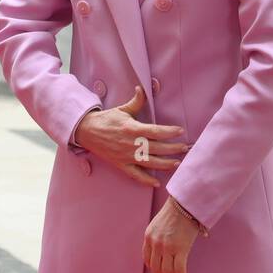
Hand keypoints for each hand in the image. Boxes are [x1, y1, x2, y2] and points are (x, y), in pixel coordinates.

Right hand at [72, 85, 187, 186]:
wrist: (86, 131)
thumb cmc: (106, 119)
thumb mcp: (121, 109)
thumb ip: (135, 101)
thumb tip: (142, 89)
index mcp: (132, 128)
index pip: (156, 131)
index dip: (170, 132)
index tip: (181, 131)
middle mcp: (131, 144)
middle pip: (157, 148)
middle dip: (173, 149)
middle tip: (185, 148)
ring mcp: (126, 156)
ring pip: (150, 163)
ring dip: (165, 164)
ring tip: (177, 163)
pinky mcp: (121, 165)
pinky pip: (135, 175)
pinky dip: (146, 180)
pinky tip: (157, 182)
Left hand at [142, 197, 201, 272]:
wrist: (185, 204)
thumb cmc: (176, 211)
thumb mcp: (159, 223)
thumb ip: (158, 236)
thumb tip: (164, 249)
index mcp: (148, 236)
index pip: (147, 259)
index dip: (153, 269)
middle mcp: (155, 243)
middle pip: (156, 268)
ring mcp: (167, 247)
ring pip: (167, 271)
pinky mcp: (180, 249)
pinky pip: (179, 269)